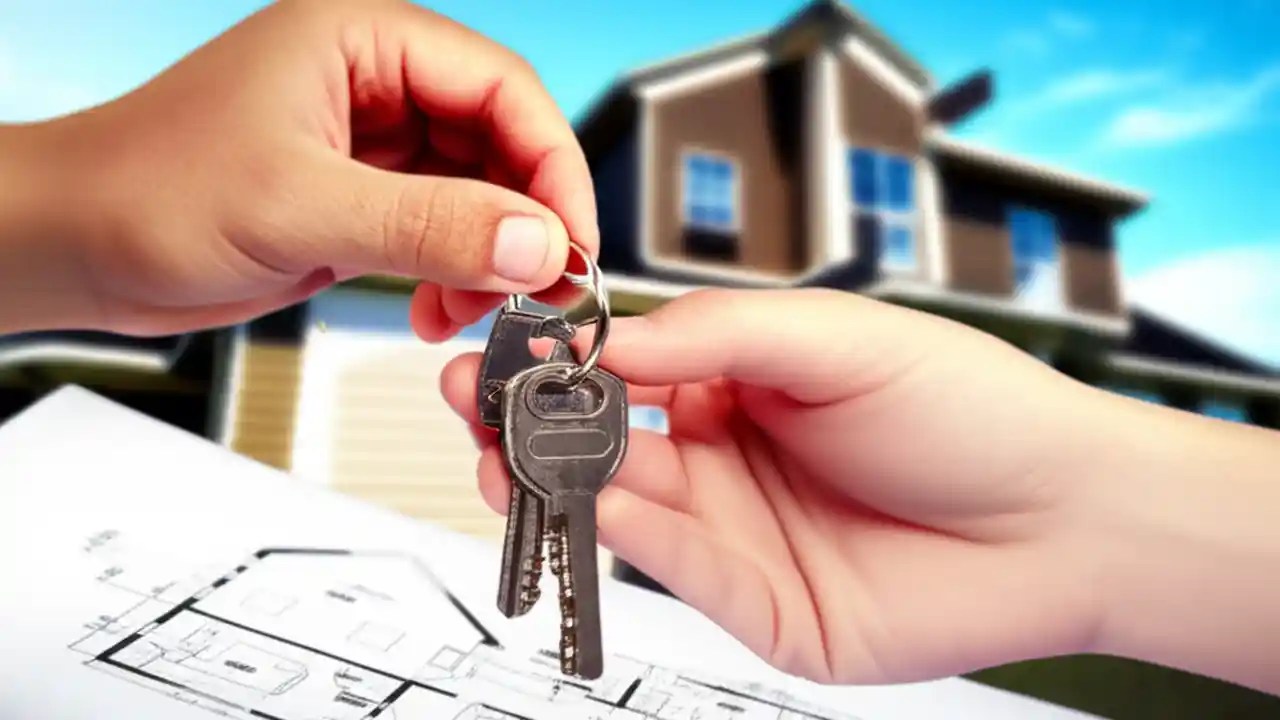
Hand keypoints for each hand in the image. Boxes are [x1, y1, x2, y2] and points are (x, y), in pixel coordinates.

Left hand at [0, 0, 592, 334]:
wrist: (78, 246)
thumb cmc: (147, 189)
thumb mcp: (302, 207)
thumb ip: (429, 225)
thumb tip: (538, 243)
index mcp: (363, 40)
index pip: (502, 88)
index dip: (552, 163)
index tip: (572, 237)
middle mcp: (375, 84)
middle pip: (501, 141)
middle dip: (527, 219)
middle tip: (546, 286)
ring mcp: (370, 146)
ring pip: (478, 193)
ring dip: (491, 256)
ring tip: (475, 307)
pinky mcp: (360, 200)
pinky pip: (441, 230)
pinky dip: (454, 275)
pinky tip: (435, 309)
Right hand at [438, 287, 1118, 683]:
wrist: (1069, 515)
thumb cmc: (970, 410)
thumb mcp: (835, 339)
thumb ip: (717, 334)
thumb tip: (611, 340)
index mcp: (745, 385)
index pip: (628, 372)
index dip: (563, 361)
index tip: (508, 345)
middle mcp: (733, 461)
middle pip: (607, 447)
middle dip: (532, 427)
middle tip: (471, 402)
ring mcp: (744, 537)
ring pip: (628, 511)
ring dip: (563, 484)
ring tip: (504, 454)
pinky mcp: (764, 608)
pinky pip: (682, 570)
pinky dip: (637, 537)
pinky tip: (607, 498)